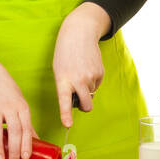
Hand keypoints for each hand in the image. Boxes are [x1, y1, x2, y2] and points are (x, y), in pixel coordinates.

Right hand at [0, 45, 32, 158]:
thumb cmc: (9, 96)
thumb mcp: (21, 106)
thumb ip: (26, 124)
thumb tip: (37, 143)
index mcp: (22, 108)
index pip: (26, 128)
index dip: (26, 143)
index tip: (26, 157)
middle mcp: (9, 108)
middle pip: (14, 130)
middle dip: (14, 148)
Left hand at [52, 3, 109, 127]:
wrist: (79, 33)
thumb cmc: (65, 54)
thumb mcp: (59, 70)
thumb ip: (65, 86)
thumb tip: (78, 101)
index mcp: (63, 79)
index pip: (64, 101)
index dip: (66, 114)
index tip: (67, 125)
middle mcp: (78, 80)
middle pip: (86, 105)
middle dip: (85, 108)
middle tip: (81, 104)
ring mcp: (91, 76)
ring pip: (91, 94)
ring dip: (87, 88)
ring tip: (81, 71)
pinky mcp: (100, 73)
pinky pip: (97, 85)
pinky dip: (93, 80)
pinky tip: (88, 67)